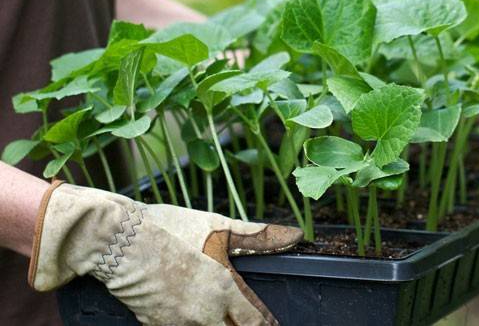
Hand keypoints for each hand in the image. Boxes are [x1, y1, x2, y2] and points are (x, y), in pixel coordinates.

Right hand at [29, 181, 302, 324]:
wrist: (118, 241)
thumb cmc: (170, 229)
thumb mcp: (218, 227)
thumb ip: (259, 237)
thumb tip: (296, 235)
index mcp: (225, 289)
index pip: (255, 322)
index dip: (267, 325)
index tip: (274, 325)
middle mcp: (205, 313)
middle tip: (249, 322)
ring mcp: (179, 323)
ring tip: (219, 315)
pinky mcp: (156, 325)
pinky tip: (194, 315)